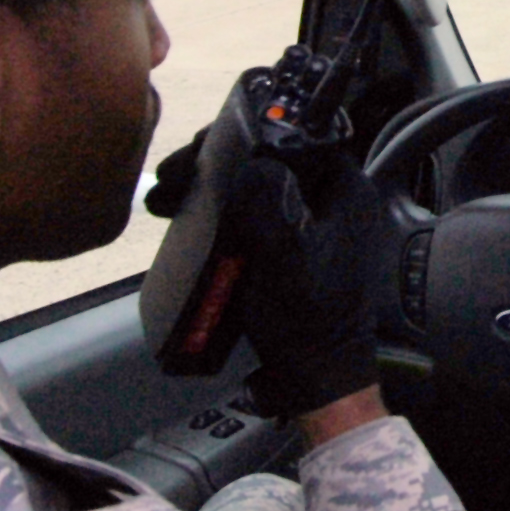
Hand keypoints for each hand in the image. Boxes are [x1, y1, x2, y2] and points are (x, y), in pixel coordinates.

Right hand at [141, 72, 384, 418]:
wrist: (315, 379)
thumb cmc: (305, 319)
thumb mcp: (282, 257)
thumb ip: (267, 203)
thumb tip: (250, 159)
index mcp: (344, 191)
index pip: (297, 135)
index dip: (247, 131)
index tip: (203, 145)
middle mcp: (333, 199)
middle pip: (270, 158)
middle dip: (217, 162)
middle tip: (171, 177)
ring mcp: (313, 224)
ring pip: (257, 185)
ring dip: (211, 186)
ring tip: (165, 198)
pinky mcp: (292, 248)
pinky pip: (254, 214)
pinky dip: (221, 211)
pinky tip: (184, 217)